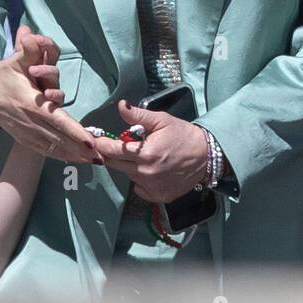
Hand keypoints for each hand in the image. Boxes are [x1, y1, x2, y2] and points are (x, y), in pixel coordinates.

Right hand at [0, 26, 99, 163]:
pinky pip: (45, 150)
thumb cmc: (1, 74)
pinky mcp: (23, 139)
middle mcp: (29, 121)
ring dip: (74, 156)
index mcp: (30, 103)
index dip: (75, 132)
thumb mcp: (14, 60)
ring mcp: (25, 133)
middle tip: (101, 159)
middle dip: (81, 150)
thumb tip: (29, 32)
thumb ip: (28, 49)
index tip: (90, 143)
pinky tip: (75, 161)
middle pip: (60, 139)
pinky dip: (61, 156)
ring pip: (54, 148)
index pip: (57, 120)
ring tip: (94, 163)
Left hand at [93, 99, 208, 201]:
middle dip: (113, 155)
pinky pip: (140, 189)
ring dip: (129, 166)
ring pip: (128, 176)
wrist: (206, 156)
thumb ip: (138, 115)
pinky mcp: (159, 196)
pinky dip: (141, 181)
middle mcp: (146, 173)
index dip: (102, 144)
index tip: (95, 140)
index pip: (113, 150)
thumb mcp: (161, 120)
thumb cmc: (183, 136)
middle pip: (115, 165)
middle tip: (119, 146)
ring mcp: (152, 187)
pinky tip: (151, 170)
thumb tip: (121, 106)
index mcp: (145, 153)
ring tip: (143, 157)